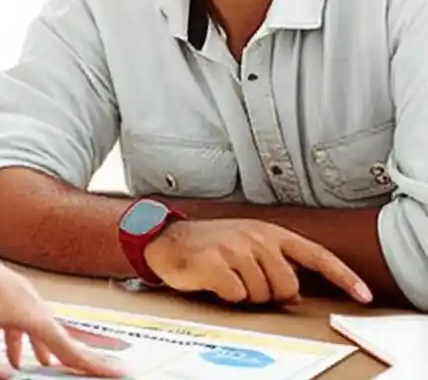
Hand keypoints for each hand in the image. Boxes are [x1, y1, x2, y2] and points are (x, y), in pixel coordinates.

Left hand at [0, 231, 123, 378]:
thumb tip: (4, 376)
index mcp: (25, 307)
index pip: (65, 344)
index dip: (92, 362)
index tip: (119, 372)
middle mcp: (20, 299)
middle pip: (50, 335)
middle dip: (61, 357)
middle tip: (75, 372)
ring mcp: (4, 293)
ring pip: (27, 329)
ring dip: (30, 350)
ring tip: (33, 367)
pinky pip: (7, 320)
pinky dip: (7, 340)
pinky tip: (2, 354)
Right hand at [144, 219, 372, 304]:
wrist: (166, 240)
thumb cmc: (210, 245)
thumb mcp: (248, 243)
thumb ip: (276, 261)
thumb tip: (295, 291)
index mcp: (270, 233)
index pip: (316, 256)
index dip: (343, 277)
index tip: (363, 296)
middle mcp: (257, 238)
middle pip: (287, 287)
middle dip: (270, 294)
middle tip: (246, 283)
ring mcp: (235, 248)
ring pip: (262, 295)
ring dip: (245, 296)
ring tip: (227, 278)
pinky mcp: (215, 263)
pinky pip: (237, 296)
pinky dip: (227, 296)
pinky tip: (215, 281)